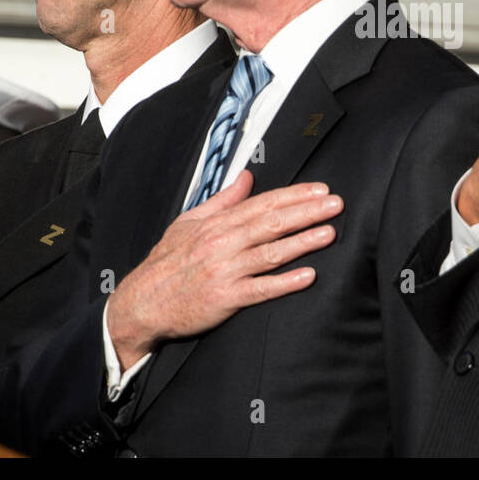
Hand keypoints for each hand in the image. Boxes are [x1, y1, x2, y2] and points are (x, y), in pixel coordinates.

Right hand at [107, 171, 340, 368]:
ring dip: (303, 242)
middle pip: (272, 223)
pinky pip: (260, 290)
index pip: (262, 204)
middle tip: (337, 204)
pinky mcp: (225, 299)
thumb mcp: (189, 222)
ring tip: (330, 233)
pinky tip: (308, 276)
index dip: (294, 196)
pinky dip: (285, 283)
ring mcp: (224, 271)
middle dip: (307, 212)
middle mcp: (223, 244)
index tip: (321, 190)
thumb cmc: (168, 262)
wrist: (141, 302)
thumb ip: (223, 201)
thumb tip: (247, 177)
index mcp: (217, 224)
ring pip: (270, 253)